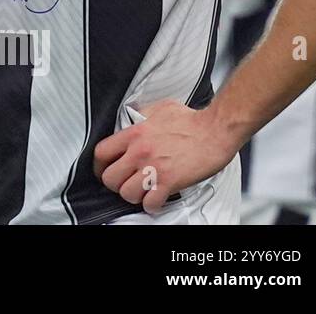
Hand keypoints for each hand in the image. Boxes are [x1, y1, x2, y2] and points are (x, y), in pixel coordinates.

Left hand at [93, 100, 238, 211]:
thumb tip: (135, 118)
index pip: (101, 153)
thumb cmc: (192, 119)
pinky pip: (150, 203)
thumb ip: (142, 115)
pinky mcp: (170, 181)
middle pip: (110, 178)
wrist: (215, 129)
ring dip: (133, 196)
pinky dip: (151, 206)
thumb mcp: (158, 108)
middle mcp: (139, 151)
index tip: (104, 170)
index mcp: (133, 133)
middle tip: (124, 183)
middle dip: (115, 184)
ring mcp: (153, 168)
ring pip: (126, 193)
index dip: (99, 165)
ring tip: (141, 192)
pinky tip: (156, 200)